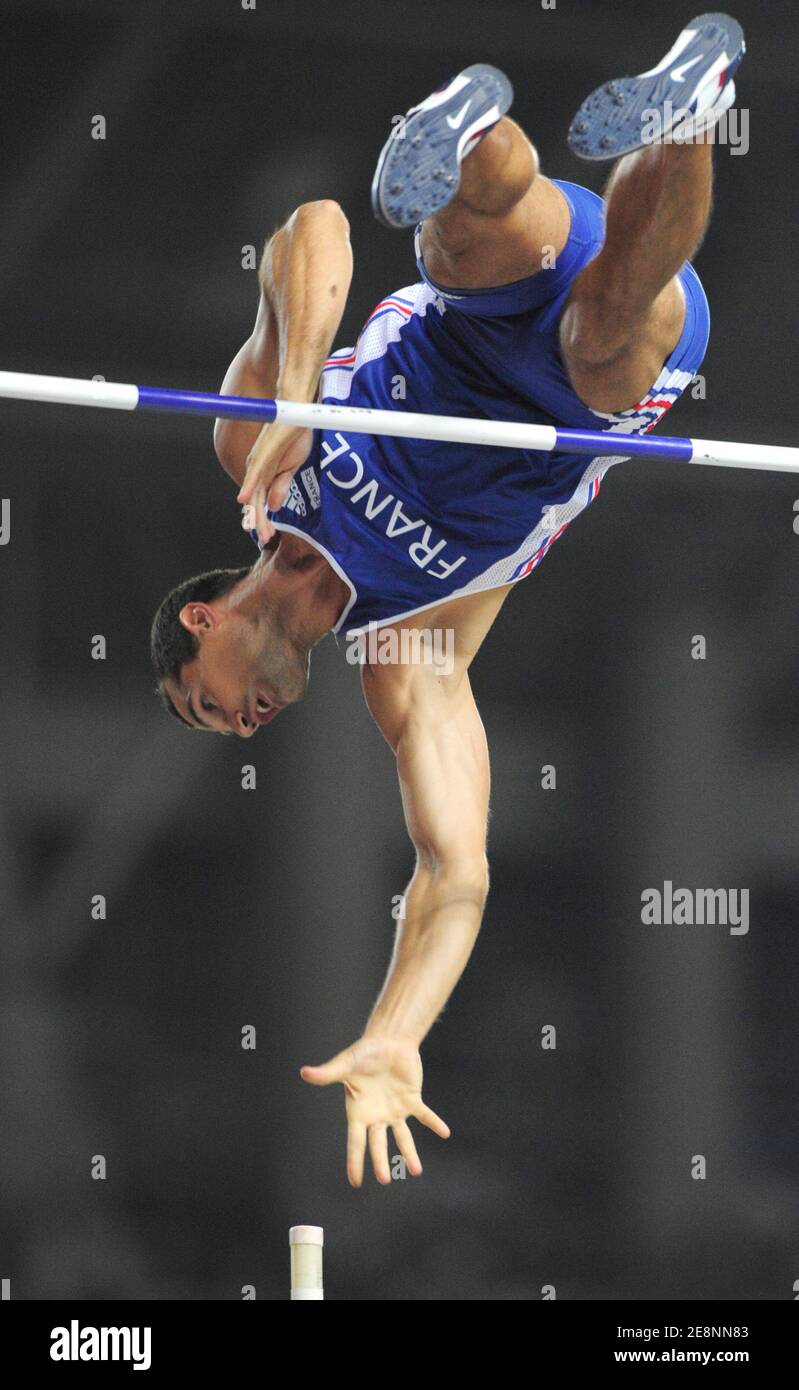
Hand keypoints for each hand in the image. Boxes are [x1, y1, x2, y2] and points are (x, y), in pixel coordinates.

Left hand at [236, 419, 312, 544]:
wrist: (297, 413)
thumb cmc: (294, 437)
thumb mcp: (292, 469)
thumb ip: (282, 486)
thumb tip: (273, 507)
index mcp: (265, 474)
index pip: (262, 501)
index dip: (263, 519)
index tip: (268, 536)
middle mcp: (258, 469)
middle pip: (256, 501)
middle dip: (259, 521)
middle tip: (265, 538)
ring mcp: (259, 462)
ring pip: (254, 492)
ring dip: (255, 512)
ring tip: (259, 530)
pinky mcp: (263, 454)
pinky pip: (255, 473)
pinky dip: (249, 487)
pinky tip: (243, 499)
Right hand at [300, 1035, 450, 1186]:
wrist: (388, 1040)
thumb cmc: (364, 1052)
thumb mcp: (345, 1064)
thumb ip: (327, 1073)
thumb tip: (304, 1072)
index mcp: (359, 1111)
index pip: (355, 1141)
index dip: (355, 1161)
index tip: (355, 1182)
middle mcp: (377, 1115)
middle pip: (378, 1144)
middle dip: (381, 1161)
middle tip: (385, 1179)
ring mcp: (395, 1109)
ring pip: (402, 1136)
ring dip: (409, 1152)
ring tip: (416, 1170)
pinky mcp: (412, 1099)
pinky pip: (424, 1115)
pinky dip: (434, 1123)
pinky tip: (445, 1132)